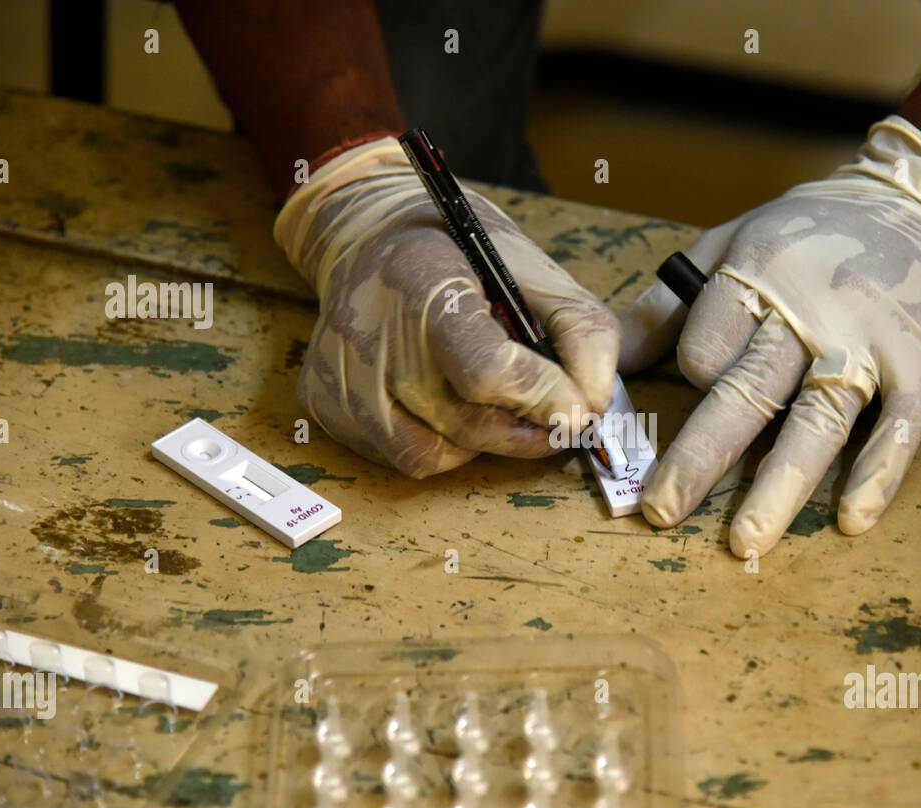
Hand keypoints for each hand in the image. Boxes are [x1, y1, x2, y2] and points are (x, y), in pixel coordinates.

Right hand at [275, 137, 618, 477]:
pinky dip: (446, 443)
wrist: (367, 236)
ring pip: (440, 454)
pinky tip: (451, 403)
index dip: (542, 399)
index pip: (485, 370)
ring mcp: (343, 378)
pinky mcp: (328, 407)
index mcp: (423, 284)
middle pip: (469, 423)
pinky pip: (408, 457)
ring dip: (486, 440)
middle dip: (529, 428)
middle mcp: (370, 336)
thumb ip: (583, 334)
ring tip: (498, 399)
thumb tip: (593, 408)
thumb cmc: (459, 253)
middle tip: (557, 415)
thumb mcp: (535, 270)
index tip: (578, 409)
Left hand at [625, 116, 920, 555]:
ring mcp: (868, 344)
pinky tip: (853, 519)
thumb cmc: (818, 229)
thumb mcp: (735, 241)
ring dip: (781, 485)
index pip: (707, 343)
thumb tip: (609, 361)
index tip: (695, 390)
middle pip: (748, 392)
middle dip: (701, 456)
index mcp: (756, 276)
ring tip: (747, 541)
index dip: (694, 372)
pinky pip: (899, 428)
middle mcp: (809, 313)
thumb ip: (670, 304)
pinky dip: (878, 473)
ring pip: (817, 421)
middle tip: (661, 512)